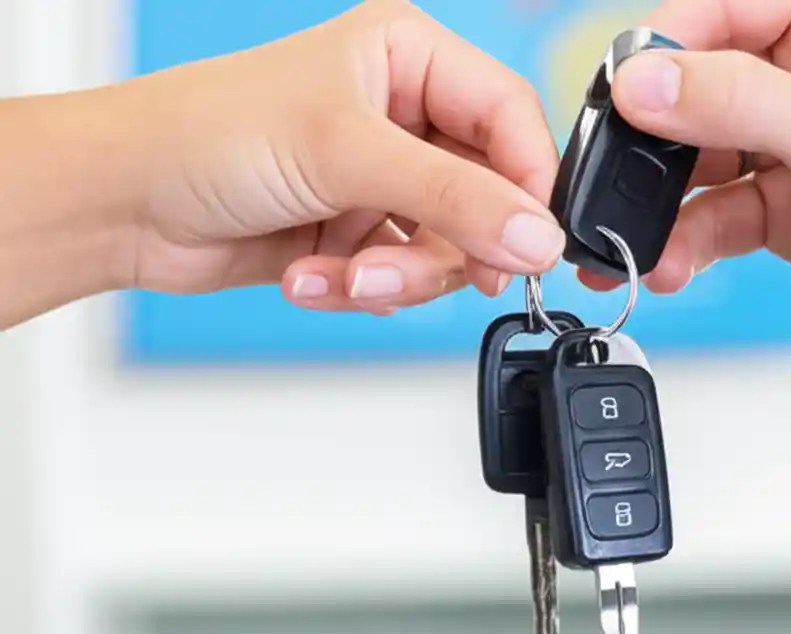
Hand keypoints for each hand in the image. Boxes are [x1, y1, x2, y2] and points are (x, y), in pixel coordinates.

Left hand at [109, 0, 560, 313]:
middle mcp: (405, 115)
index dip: (528, 184)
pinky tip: (313, 274)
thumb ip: (453, 197)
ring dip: (398, 276)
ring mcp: (385, 179)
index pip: (512, 119)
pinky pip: (406, 277)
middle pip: (488, 196)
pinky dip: (364, 287)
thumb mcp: (345, 153)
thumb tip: (536, 235)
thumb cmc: (205, 134)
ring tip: (345, 273)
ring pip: (450, 248)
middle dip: (449, 246)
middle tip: (422, 271)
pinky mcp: (362, 231)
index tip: (529, 243)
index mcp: (409, 58)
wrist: (124, 202)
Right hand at [588, 0, 790, 384]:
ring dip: (665, 202)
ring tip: (636, 240)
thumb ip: (738, 102)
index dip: (668, 45)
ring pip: (703, 157)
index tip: (622, 94)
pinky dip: (691, 240)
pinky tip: (672, 263)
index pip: (730, 4)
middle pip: (702, 82)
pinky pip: (720, 214)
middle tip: (612, 176)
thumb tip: (642, 79)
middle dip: (656, 136)